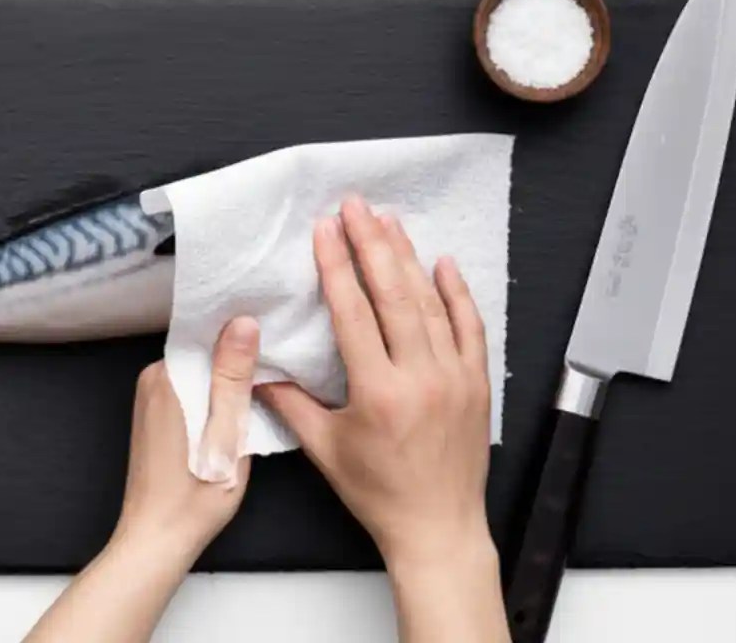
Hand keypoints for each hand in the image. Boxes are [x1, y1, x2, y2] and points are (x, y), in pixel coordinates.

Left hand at [115, 317, 259, 559]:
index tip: (275, 322)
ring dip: (229, 376)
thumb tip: (243, 321)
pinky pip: (193, 389)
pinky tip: (238, 406)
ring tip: (266, 377)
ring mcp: (152, 398)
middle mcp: (153, 379)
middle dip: (238, 353)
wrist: (157, 539)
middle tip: (279, 354)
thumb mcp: (226, 433)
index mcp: (167, 376)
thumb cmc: (195, 494)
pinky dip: (216, 394)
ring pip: (201, 371)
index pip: (208, 331)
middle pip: (205, 350)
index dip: (242, 327)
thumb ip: (232, 376)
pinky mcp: (157, 416)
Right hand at [261, 196, 493, 565]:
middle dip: (372, 244)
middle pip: (394, 295)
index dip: (337, 266)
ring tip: (389, 222)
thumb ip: (291, 405)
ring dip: (408, 258)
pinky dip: (456, 292)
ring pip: (431, 303)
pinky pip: (470, 326)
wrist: (437, 526)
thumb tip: (259, 372)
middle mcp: (420, 377)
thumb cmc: (380, 493)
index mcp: (379, 392)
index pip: (354, 313)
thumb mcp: (326, 450)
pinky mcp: (477, 383)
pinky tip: (443, 263)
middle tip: (356, 208)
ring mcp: (455, 377)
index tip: (326, 231)